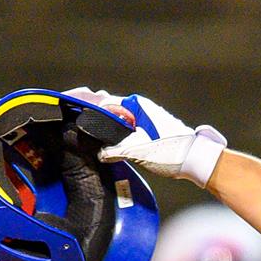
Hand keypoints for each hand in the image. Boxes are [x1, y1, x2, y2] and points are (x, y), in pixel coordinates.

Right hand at [68, 89, 226, 186]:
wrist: (197, 160)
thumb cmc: (172, 152)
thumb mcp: (139, 150)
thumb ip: (116, 148)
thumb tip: (100, 152)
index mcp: (134, 105)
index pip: (100, 100)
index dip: (80, 100)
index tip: (63, 101)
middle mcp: (137, 107)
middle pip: (104, 104)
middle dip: (85, 107)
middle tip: (65, 111)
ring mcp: (143, 117)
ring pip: (113, 114)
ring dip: (97, 118)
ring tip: (77, 121)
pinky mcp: (147, 128)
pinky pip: (122, 124)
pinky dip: (109, 127)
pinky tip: (100, 134)